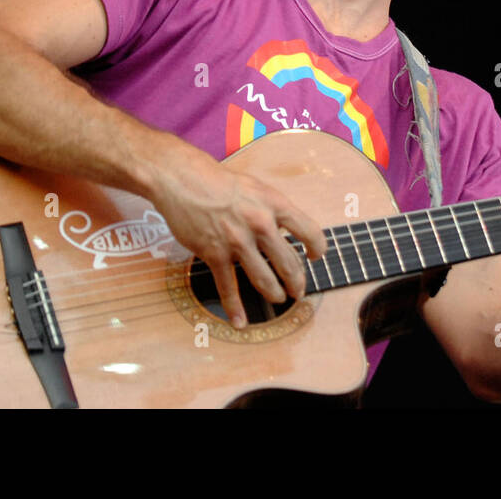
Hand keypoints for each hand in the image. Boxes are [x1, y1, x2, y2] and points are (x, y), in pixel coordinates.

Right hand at [150, 138, 326, 328]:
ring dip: (275, 293)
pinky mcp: (215, 253)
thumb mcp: (256, 188)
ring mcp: (238, 241)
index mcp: (275, 204)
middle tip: (299, 290)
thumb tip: (286, 228)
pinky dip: (234, 308)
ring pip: (264, 279)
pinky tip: (240, 321)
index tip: (315, 256)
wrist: (183, 180)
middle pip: (289, 263)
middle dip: (297, 282)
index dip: (317, 248)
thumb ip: (272, 209)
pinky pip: (228, 287)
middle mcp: (260, 224)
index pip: (310, 231)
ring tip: (279, 298)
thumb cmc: (219, 181)